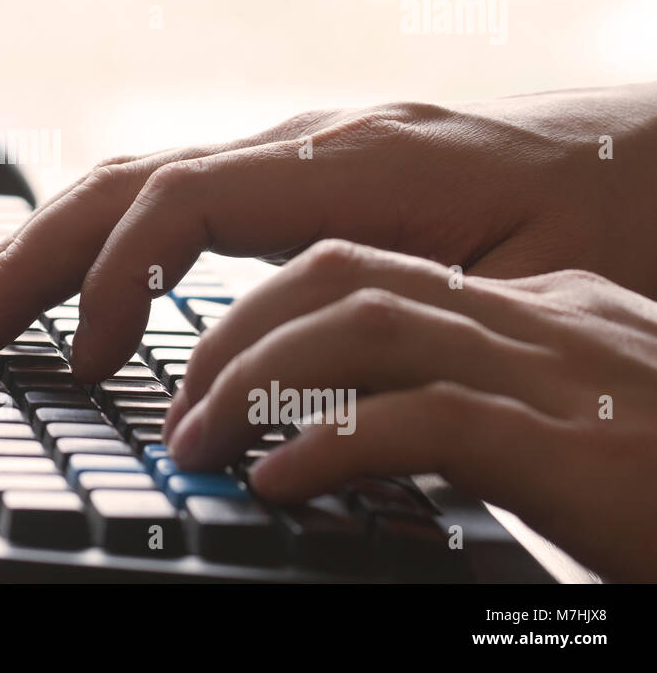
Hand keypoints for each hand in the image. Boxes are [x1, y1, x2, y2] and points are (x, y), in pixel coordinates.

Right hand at [0, 84, 656, 381]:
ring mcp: (297, 155)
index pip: (179, 200)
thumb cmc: (609, 227)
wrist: (651, 162)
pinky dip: (108, 249)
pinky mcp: (299, 179)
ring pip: (138, 184)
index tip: (91, 371)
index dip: (115, 281)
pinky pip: (176, 201)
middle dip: (30, 257)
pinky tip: (85, 295)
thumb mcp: (523, 290)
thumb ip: (397, 320)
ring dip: (51, 248)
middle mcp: (306, 144)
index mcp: (351, 161)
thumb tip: (272, 391)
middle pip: (127, 181)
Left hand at [163, 241, 656, 581]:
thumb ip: (485, 418)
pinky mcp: (574, 443)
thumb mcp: (578, 436)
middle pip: (344, 276)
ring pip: (364, 326)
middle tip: (181, 405)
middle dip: (238, 332)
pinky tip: (276, 485)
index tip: (213, 370)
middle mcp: (540, 320)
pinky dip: (330, 445)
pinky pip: (424, 420)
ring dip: (257, 381)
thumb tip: (362, 443)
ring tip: (198, 440)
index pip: (372, 272)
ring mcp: (558, 372)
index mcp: (537, 312)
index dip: (271, 313)